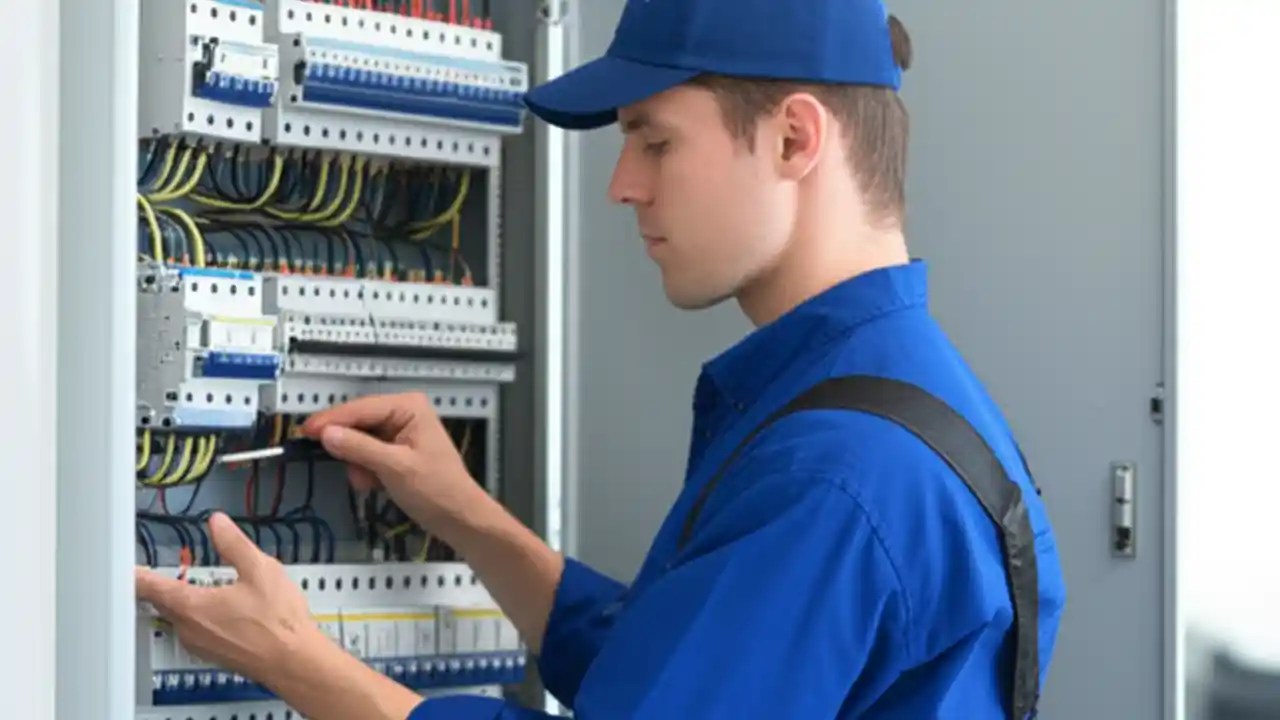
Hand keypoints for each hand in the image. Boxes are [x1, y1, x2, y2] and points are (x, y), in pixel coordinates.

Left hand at [135, 512, 327, 685]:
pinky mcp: (213, 654)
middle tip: (164, 572)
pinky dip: (200, 617)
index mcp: (194, 606)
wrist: (294, 661)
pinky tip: (224, 610)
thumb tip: (218, 524)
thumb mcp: (260, 570)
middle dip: (163, 586)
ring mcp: (200, 645)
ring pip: (180, 618)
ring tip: (204, 588)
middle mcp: (190, 629)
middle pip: (164, 603)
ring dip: (185, 602)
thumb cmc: (278, 623)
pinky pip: (195, 631)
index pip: (151, 587)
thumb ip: (234, 544)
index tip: (126, 567)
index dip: (136, 574)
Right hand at [300, 392, 484, 527]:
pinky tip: (373, 485)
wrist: (459, 518)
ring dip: (357, 463)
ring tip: (367, 482)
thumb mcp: (394, 468)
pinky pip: (367, 454)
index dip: (331, 420)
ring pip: (358, 440)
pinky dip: (365, 470)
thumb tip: (326, 434)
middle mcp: (403, 412)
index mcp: (408, 407)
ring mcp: (399, 432)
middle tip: (340, 466)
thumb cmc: (435, 490)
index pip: (361, 407)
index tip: (304, 432)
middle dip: (348, 447)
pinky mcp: (396, 451)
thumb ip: (359, 448)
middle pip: (357, 422)